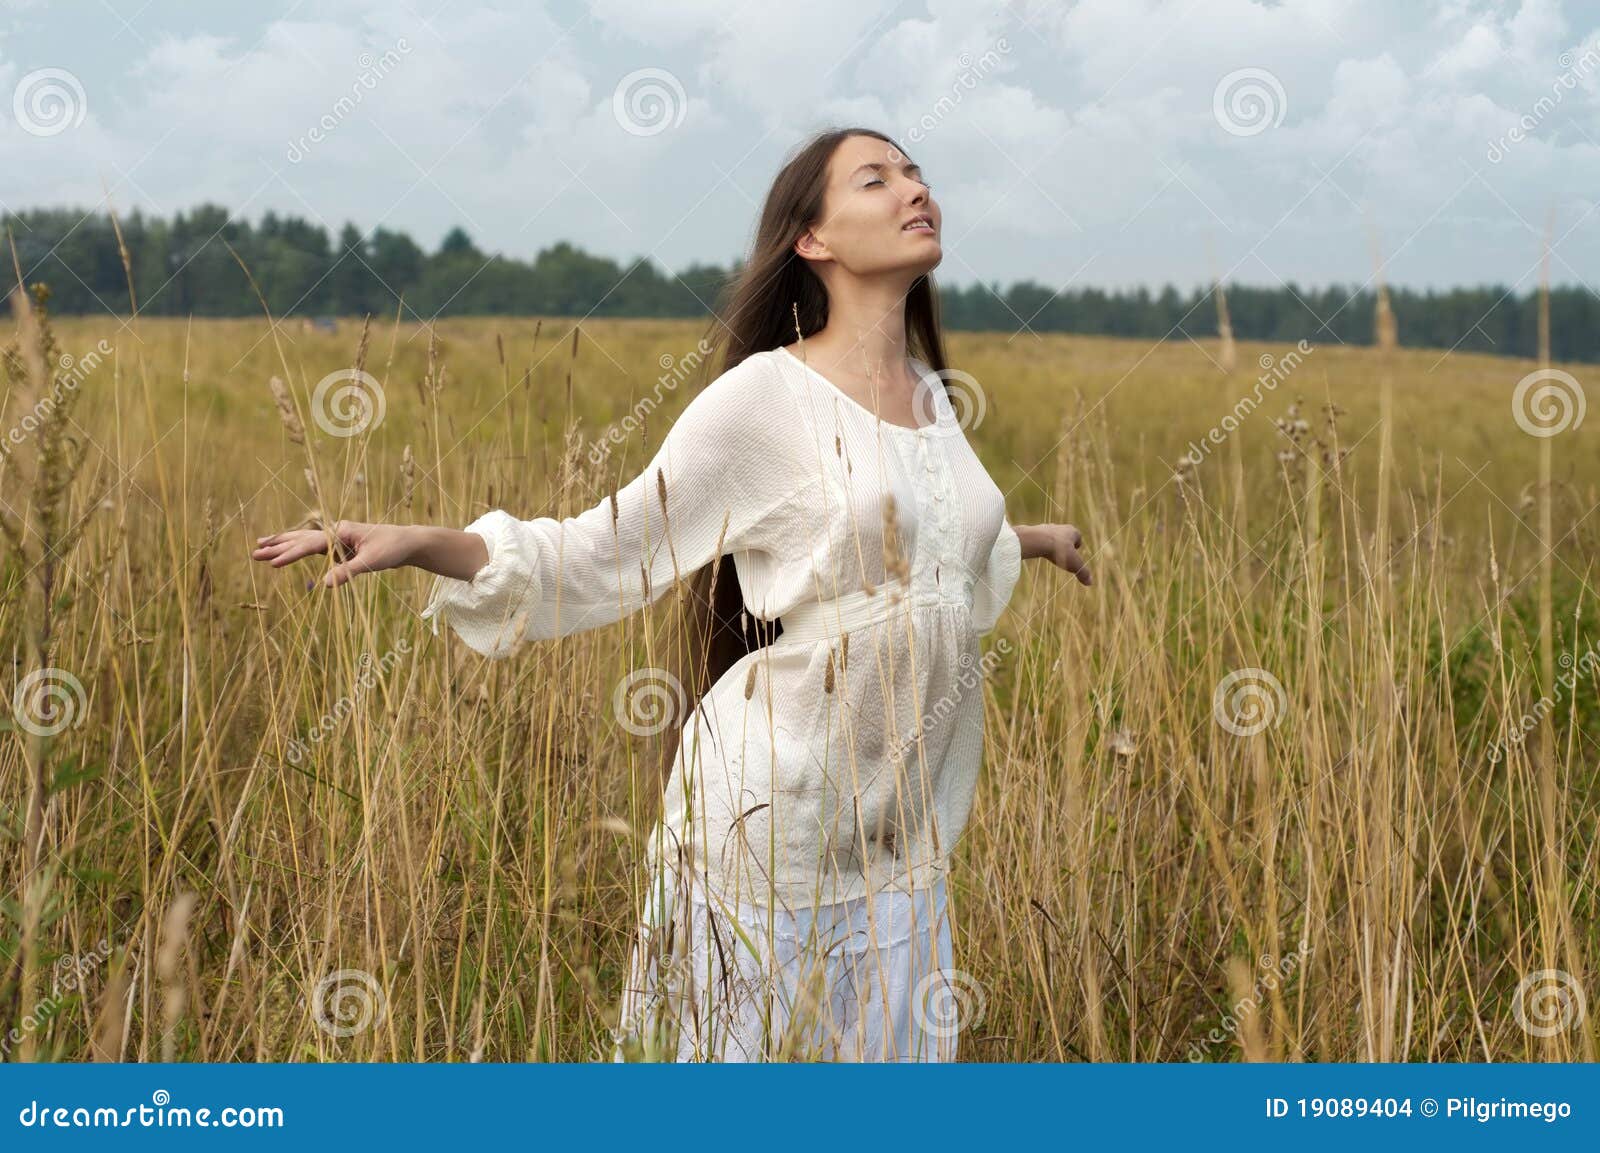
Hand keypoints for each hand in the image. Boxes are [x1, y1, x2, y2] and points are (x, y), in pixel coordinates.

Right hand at [251, 519, 416, 587]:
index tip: (274, 563)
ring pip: (304, 540)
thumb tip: (324, 585)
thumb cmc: (392, 548)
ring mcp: (337, 538)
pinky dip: (299, 549)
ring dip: (284, 544)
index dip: (291, 554)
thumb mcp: (372, 562)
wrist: (407, 542)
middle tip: (254, 553)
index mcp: (341, 532)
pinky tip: (287, 551)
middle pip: (301, 539)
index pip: (311, 545)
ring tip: (261, 546)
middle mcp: (336, 532)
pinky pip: (314, 548)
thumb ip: (347, 572)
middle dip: (278, 546)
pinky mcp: (341, 546)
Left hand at [1039, 523, 1091, 585]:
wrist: (1036, 541)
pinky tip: (1037, 552)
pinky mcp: (1033, 532)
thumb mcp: (1073, 564)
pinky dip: (1039, 545)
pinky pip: (1038, 539)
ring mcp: (1045, 528)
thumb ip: (1082, 573)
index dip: (1077, 545)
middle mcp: (1059, 527)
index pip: (1078, 537)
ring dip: (1051, 544)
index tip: (1075, 552)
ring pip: (1051, 537)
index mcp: (1072, 531)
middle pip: (1064, 536)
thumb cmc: (1058, 551)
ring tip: (1050, 554)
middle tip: (1062, 554)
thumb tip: (1090, 583)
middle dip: (1064, 544)